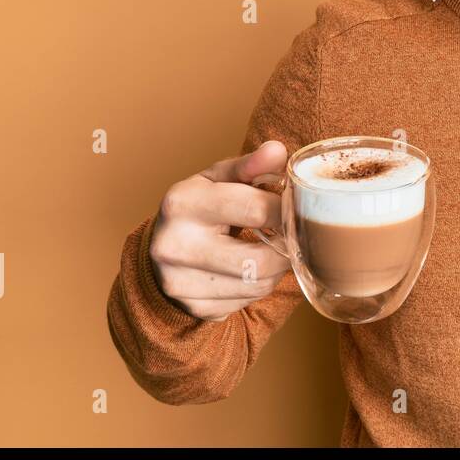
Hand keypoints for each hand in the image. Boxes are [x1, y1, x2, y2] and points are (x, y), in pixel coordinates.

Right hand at [148, 140, 293, 320]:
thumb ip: (250, 165)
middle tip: (292, 235)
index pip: (256, 210)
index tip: (297, 207)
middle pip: (260, 260)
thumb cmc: (200, 205)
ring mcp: (181, 283)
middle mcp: (175, 247)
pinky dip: (258, 286)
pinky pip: (247, 302)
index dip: (287, 209)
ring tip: (271, 249)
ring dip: (276, 269)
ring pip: (258, 285)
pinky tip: (250, 269)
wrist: (161, 245)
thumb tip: (278, 152)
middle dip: (286, 247)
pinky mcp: (193, 308)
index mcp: (183, 204)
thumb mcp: (219, 177)